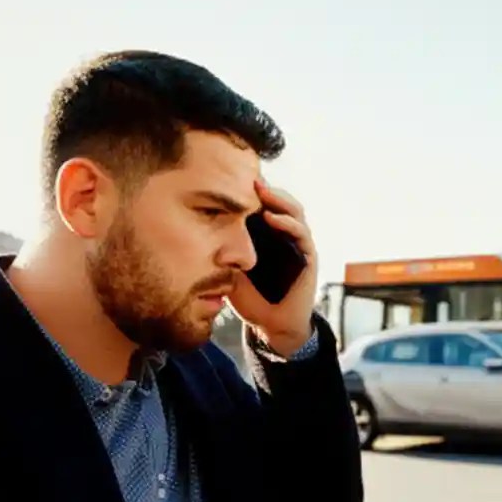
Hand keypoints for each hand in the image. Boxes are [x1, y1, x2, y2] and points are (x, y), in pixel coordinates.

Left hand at [229, 180, 319, 356]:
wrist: (270, 325)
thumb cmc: (249, 298)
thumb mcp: (228, 268)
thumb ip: (221, 249)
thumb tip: (193, 225)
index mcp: (266, 234)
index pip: (262, 203)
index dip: (250, 190)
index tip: (230, 176)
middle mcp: (284, 235)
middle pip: (279, 201)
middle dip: (264, 188)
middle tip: (246, 177)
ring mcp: (297, 244)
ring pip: (294, 211)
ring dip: (278, 199)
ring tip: (261, 191)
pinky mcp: (308, 257)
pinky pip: (301, 234)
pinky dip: (288, 223)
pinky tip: (272, 217)